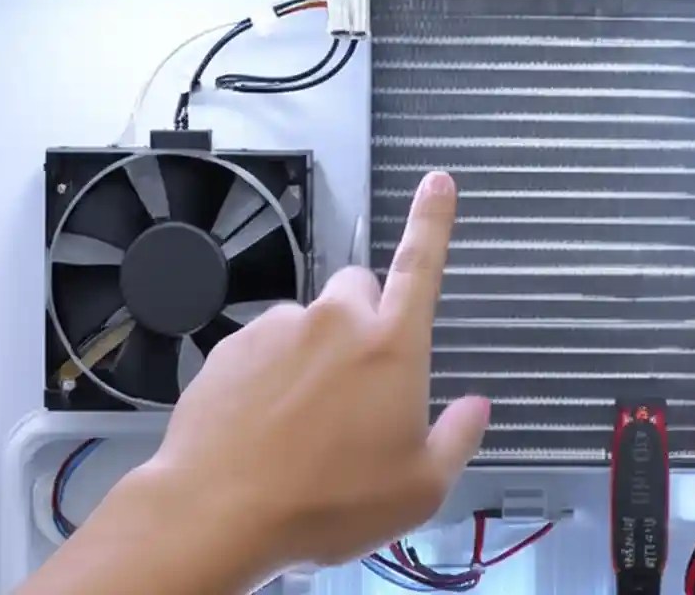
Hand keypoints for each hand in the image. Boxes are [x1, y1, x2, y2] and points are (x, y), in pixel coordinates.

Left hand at [146, 170, 487, 575]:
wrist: (219, 512)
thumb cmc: (328, 502)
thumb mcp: (418, 489)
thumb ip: (457, 439)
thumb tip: (476, 409)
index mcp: (391, 345)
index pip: (420, 265)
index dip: (433, 220)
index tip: (437, 182)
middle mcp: (335, 321)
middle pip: (358, 290)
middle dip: (364, 320)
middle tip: (359, 383)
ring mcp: (278, 328)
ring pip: (308, 324)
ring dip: (313, 355)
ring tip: (305, 423)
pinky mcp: (231, 347)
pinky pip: (262, 348)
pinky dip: (270, 375)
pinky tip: (266, 426)